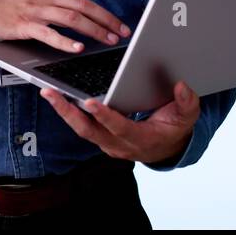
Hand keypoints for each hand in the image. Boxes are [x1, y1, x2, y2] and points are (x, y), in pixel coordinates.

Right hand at [0, 0, 130, 53]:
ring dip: (93, 30)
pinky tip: (78, 47)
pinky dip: (65, 40)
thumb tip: (73, 9)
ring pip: (71, 18)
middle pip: (83, 7)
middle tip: (121, 33)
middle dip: (106, 20)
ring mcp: (34, 9)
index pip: (82, 0)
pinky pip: (49, 33)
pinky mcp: (23, 24)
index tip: (118, 23)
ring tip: (107, 40)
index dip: (103, 13)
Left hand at [40, 80, 199, 165]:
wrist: (167, 148)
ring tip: (48, 92)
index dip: (105, 116)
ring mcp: (107, 142)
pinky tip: (57, 95)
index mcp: (140, 139)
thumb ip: (187, 103)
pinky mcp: (101, 136)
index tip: (89, 102)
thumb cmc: (175, 129)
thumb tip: (182, 86)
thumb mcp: (187, 117)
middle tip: (51, 94)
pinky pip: (81, 125)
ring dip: (63, 110)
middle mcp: (118, 144)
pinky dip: (69, 111)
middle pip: (88, 130)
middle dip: (68, 112)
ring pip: (81, 128)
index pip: (119, 128)